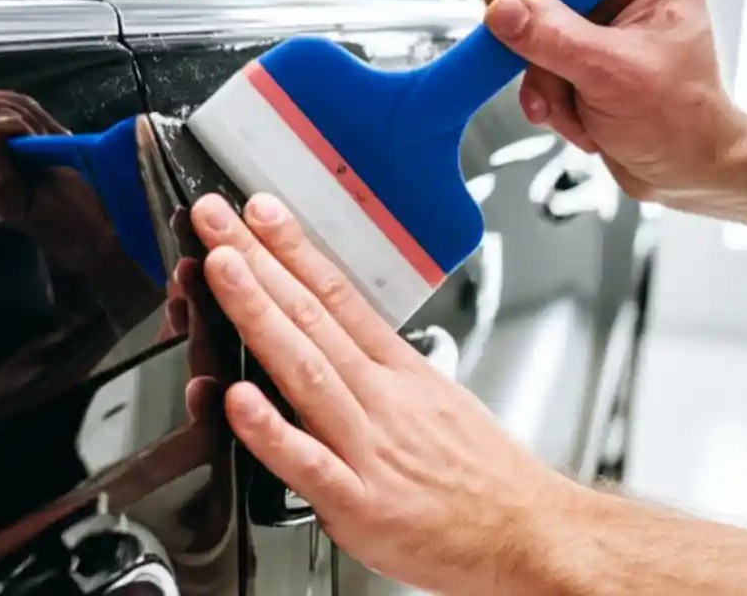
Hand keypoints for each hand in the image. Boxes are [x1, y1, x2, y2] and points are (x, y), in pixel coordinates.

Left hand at [190, 193, 580, 594]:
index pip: (339, 295)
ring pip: (305, 371)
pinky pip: (308, 464)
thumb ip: (382, 371)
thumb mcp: (439, 400)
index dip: (295, 249)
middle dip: (258, 261)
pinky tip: (236, 400)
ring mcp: (369, 449)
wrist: (529, 536)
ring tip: (222, 270)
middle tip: (216, 219)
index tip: (260, 211)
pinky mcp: (361, 506)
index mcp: (400, 373)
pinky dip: (271, 431)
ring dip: (259, 315)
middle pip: (312, 317)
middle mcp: (382, 400)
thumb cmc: (485, 477)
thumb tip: (339, 339)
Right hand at [483, 0, 746, 200]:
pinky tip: (573, 117)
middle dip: (538, 42)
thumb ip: (555, 39)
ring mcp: (601, 26)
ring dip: (544, 80)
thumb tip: (507, 11)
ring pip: (536, 33)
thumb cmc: (683, 122)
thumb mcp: (613, 75)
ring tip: (568, 108)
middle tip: (535, 64)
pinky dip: (547, 97)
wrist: (685, 172)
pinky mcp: (581, 57)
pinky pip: (537, 64)